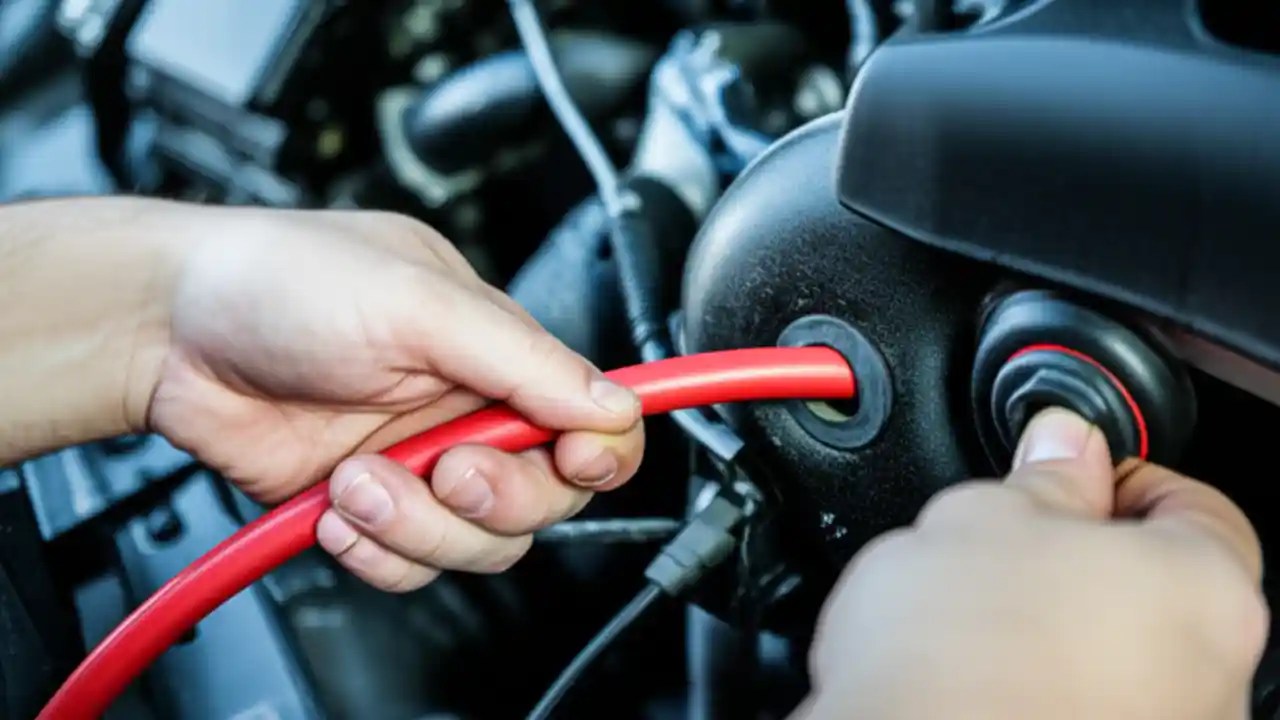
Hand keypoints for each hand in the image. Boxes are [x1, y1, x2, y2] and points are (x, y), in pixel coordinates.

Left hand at [146, 203, 644, 590]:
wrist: (167, 331)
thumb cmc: (280, 281)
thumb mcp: (416, 301)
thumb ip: (522, 358)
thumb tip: (611, 401)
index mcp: (499, 349)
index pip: (595, 415)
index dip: (600, 449)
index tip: (575, 459)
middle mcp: (469, 410)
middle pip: (546, 496)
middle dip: (497, 496)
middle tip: (444, 466)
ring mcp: (420, 463)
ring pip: (480, 543)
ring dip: (418, 523)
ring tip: (357, 478)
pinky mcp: (370, 509)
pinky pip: (411, 564)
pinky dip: (376, 549)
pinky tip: (332, 505)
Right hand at [798, 409, 1267, 719]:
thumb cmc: (955, 666)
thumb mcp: (982, 517)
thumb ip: (1042, 477)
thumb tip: (1062, 447)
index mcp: (1205, 594)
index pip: (1198, 508)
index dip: (1118, 478)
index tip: (1063, 476)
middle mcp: (1208, 682)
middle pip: (1150, 592)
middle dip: (1072, 563)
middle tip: (1000, 545)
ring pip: (1106, 659)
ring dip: (1047, 634)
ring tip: (962, 623)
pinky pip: (1068, 709)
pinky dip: (1025, 693)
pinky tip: (961, 683)